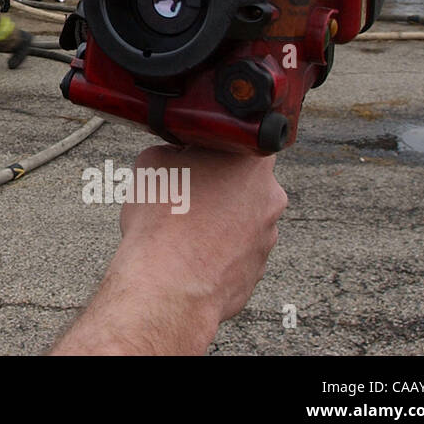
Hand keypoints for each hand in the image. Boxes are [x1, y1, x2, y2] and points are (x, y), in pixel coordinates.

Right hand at [53, 145, 286, 354]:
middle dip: (219, 182)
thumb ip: (175, 150)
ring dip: (219, 218)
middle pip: (245, 180)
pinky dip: (218, 249)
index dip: (220, 142)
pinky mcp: (257, 270)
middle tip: (185, 189)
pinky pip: (237, 250)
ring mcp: (267, 238)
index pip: (247, 138)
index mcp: (251, 163)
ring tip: (182, 226)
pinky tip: (189, 253)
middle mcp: (270, 198)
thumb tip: (178, 155)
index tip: (198, 150)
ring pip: (242, 217)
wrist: (168, 285)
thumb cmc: (162, 220)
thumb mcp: (153, 162)